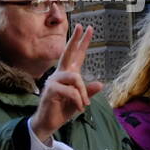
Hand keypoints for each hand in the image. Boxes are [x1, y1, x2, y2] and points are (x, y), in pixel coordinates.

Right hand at [30, 24, 102, 143]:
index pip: (76, 55)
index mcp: (67, 74)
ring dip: (83, 92)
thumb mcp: (80, 101)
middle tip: (82, 26)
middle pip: (68, 53)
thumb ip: (88, 92)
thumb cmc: (62, 110)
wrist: (48, 123)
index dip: (82, 43)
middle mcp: (60, 74)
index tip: (89, 28)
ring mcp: (54, 80)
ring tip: (84, 104)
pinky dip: (77, 100)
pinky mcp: (51, 90)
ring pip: (75, 77)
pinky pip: (71, 91)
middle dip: (75, 40)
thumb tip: (100, 84)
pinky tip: (78, 108)